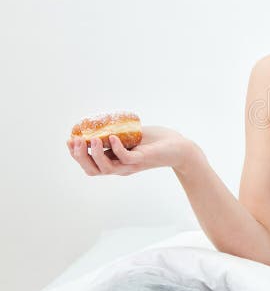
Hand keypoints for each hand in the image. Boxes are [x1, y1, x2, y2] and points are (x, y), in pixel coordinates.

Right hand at [67, 125, 194, 175]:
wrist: (179, 147)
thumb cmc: (156, 141)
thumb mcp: (131, 135)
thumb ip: (117, 132)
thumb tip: (101, 120)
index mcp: (115, 162)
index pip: (90, 164)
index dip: (76, 155)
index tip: (69, 140)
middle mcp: (120, 167)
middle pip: (92, 170)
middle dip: (79, 157)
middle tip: (75, 141)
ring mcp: (130, 165)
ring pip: (105, 168)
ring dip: (95, 154)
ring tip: (91, 139)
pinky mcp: (142, 160)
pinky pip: (125, 158)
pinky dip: (116, 148)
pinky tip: (112, 137)